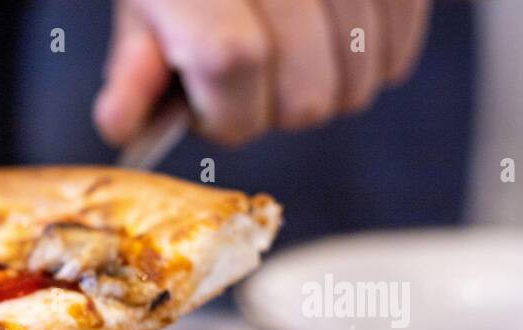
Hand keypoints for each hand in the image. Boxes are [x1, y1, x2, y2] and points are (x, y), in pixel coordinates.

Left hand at [93, 0, 431, 146]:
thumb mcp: (147, 2)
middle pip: (307, 93)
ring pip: (360, 78)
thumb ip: (136, 66)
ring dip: (328, 89)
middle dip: (276, 109)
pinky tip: (341, 42)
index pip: (232, 60)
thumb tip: (120, 124)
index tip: (214, 108)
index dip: (227, 111)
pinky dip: (379, 58)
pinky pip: (402, 41)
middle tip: (256, 79)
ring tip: (296, 58)